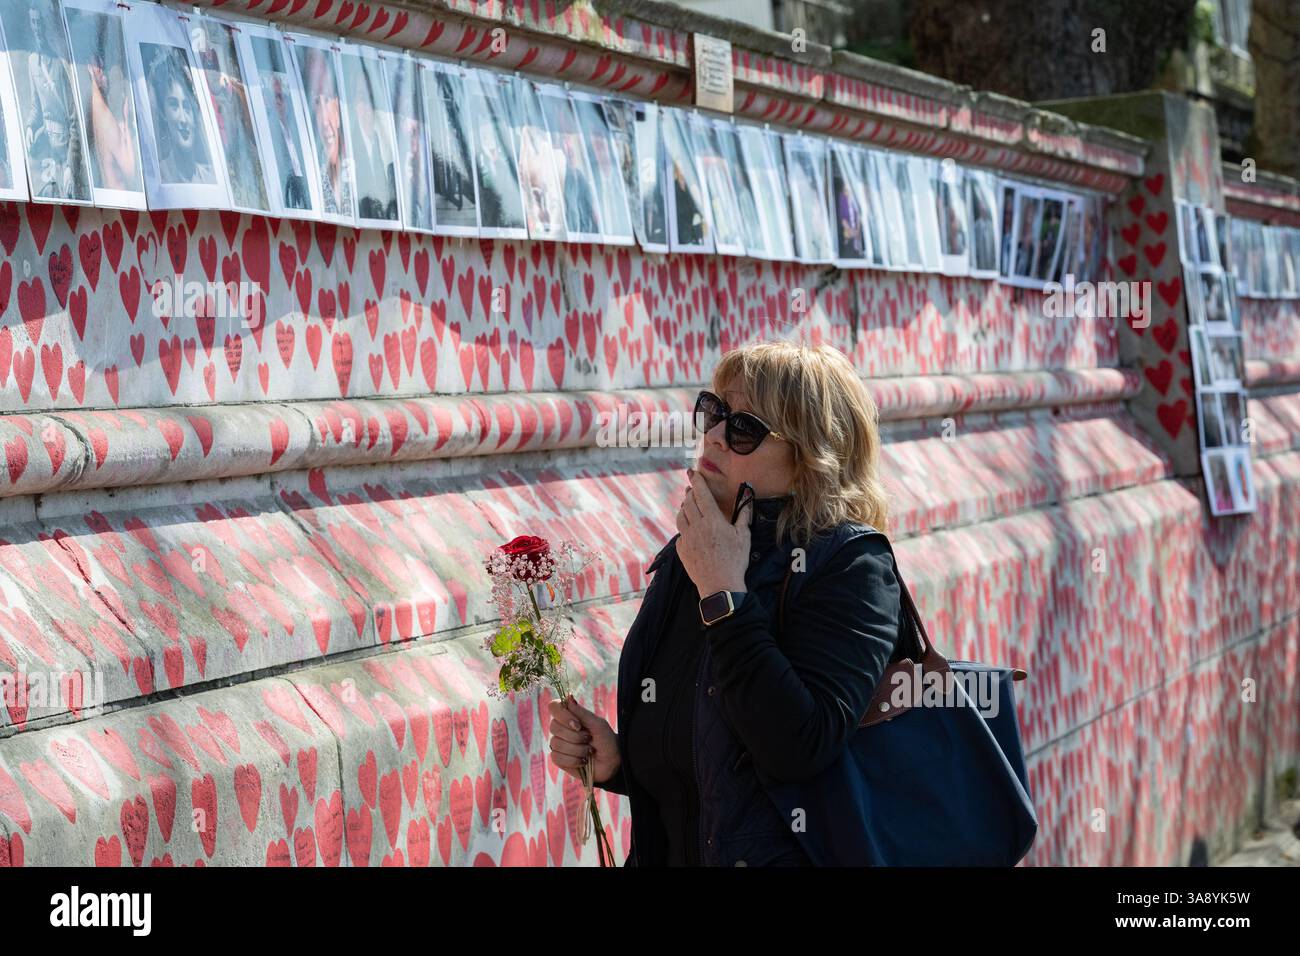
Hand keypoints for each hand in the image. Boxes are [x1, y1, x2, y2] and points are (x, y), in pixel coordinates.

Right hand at [547, 694, 619, 785]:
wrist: (612, 762)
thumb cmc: (606, 740)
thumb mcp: (598, 724)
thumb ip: (582, 712)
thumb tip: (568, 696)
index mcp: (570, 716)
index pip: (554, 707)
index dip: (563, 715)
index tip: (578, 724)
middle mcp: (562, 728)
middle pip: (553, 727)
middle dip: (575, 736)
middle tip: (589, 739)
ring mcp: (559, 744)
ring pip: (556, 744)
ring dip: (578, 750)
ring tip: (589, 751)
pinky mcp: (559, 759)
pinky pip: (556, 757)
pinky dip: (573, 760)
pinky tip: (583, 760)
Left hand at [675, 467, 750, 596]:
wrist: (720, 585)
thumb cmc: (735, 560)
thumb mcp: (744, 536)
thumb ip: (743, 515)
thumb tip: (748, 498)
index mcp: (712, 520)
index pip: (701, 494)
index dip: (697, 481)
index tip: (693, 473)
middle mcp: (696, 526)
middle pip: (688, 502)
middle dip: (690, 492)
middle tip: (692, 488)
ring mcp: (686, 538)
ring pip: (680, 516)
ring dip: (683, 507)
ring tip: (688, 505)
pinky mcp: (681, 549)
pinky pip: (680, 533)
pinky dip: (683, 526)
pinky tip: (689, 528)